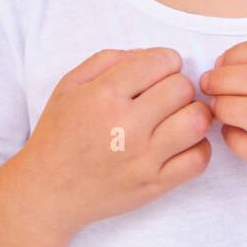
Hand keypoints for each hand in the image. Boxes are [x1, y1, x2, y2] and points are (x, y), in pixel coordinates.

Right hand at [16, 47, 212, 237]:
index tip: (157, 73)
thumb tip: (148, 54)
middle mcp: (126, 126)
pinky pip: (198, 159)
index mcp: (104, 95)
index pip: (162, 61)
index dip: (164, 61)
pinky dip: (198, 147)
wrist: (47, 191)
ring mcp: (143, 158)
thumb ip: (109, 59)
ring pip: (197, 121)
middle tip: (164, 96)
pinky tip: (180, 143)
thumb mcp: (70, 85)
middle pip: (183, 88)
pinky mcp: (154, 185)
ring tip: (178, 117)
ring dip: (193, 114)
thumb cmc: (59, 134)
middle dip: (177, 85)